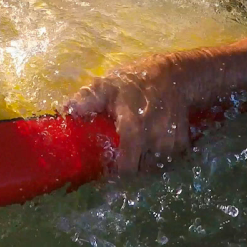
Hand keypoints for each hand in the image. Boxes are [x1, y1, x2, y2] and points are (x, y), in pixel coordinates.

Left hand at [65, 58, 191, 172]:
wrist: (176, 75)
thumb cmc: (136, 80)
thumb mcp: (108, 85)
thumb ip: (87, 100)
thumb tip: (65, 110)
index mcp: (134, 130)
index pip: (126, 168)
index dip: (115, 172)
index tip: (108, 166)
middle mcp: (154, 141)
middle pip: (139, 171)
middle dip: (130, 167)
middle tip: (121, 156)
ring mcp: (170, 144)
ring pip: (153, 167)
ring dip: (144, 163)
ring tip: (137, 149)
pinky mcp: (181, 144)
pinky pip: (167, 161)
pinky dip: (158, 157)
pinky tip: (151, 143)